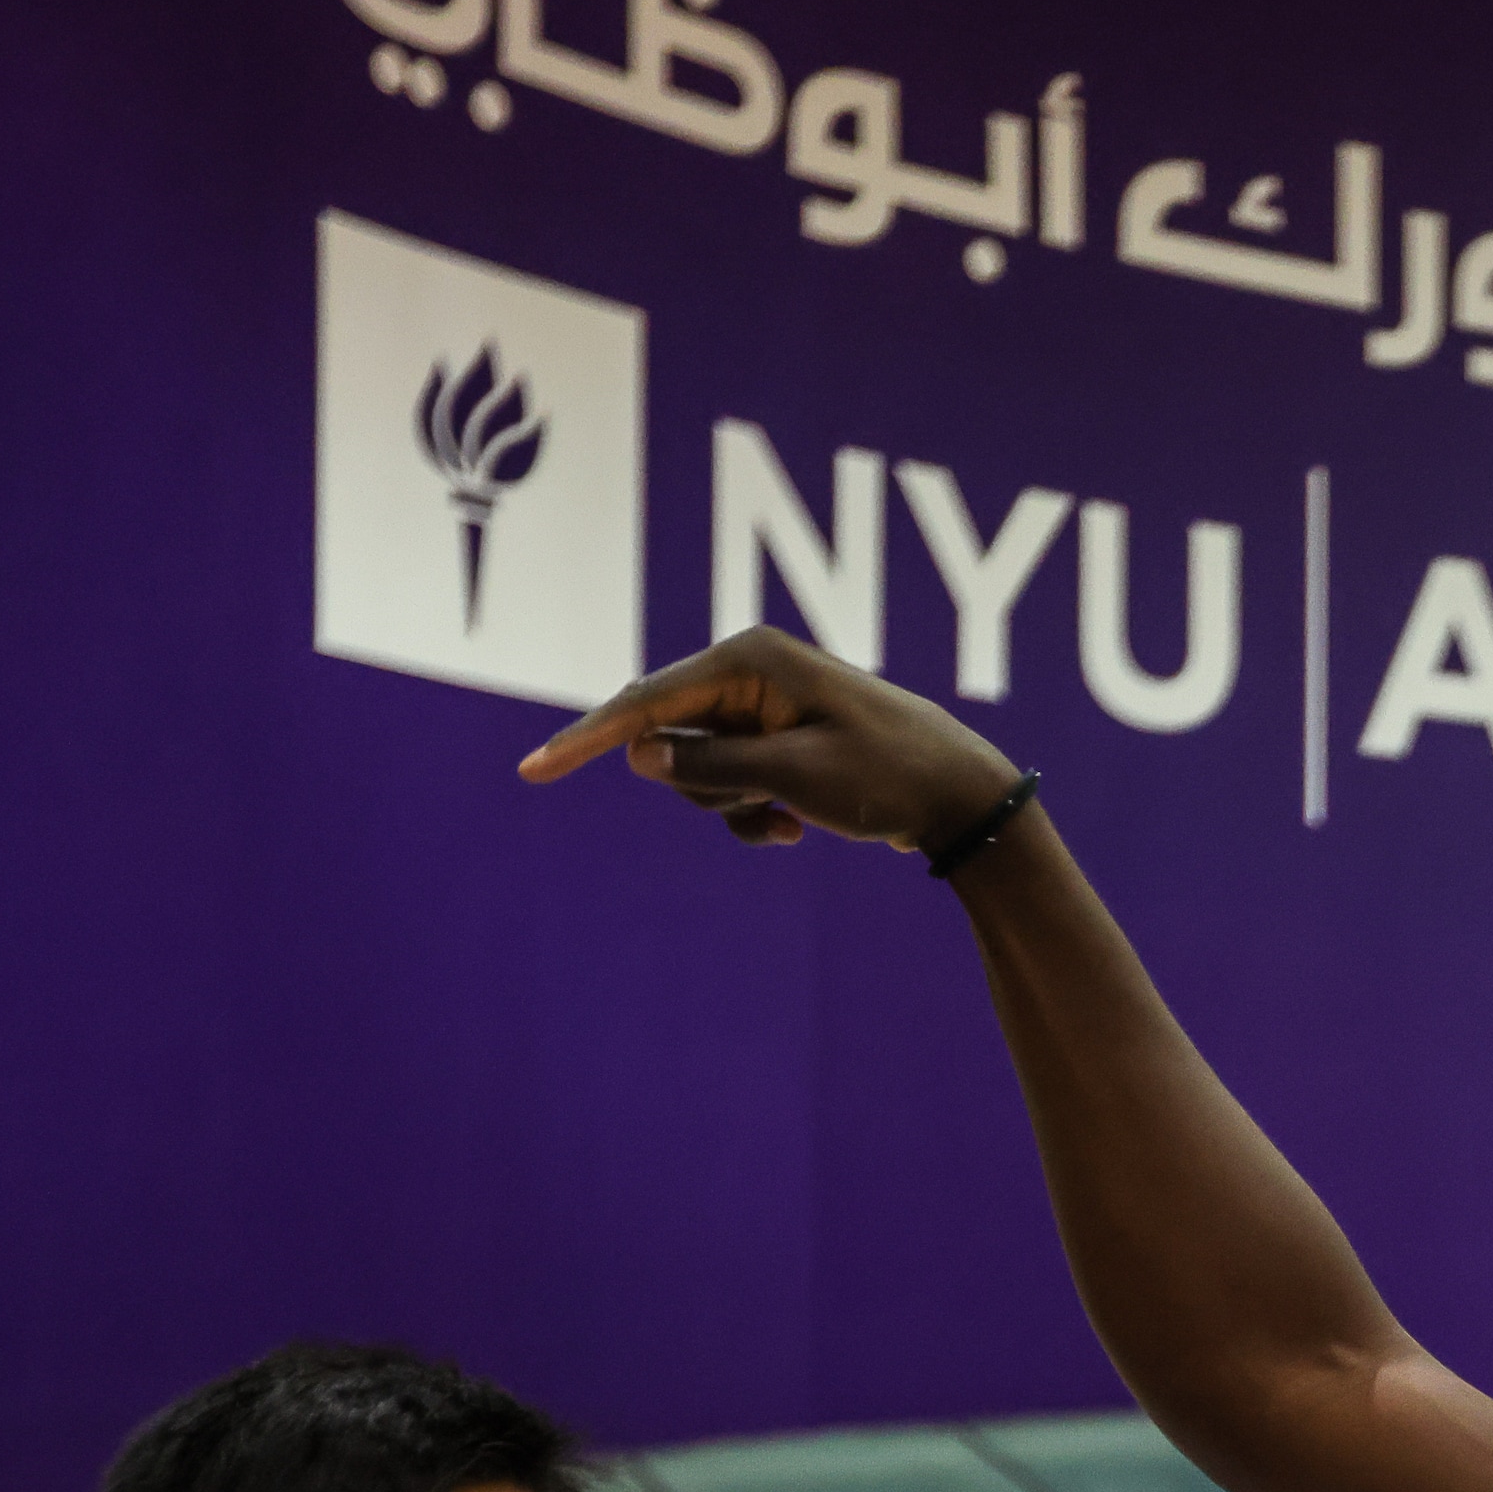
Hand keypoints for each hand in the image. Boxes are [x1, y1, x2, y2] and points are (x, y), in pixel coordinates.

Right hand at [517, 627, 1019, 855]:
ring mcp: (759, 705)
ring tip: (790, 816)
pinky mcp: (773, 738)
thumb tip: (639, 754)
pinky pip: (728, 783)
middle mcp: (748, 672)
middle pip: (668, 739)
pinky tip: (794, 831)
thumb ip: (713, 765)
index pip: (645, 701)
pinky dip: (750, 814)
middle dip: (703, 787)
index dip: (586, 739)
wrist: (960, 796)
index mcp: (748, 660)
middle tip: (767, 804)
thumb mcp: (795, 777)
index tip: (532, 772)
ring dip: (730, 806)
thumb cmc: (887, 775)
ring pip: (697, 770)